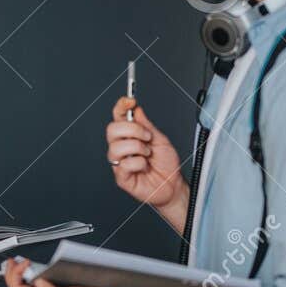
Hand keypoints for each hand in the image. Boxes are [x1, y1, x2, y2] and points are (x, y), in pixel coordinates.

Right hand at [106, 97, 185, 214]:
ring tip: (147, 154)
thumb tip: (137, 110)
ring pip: (116, 147)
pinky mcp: (121, 177)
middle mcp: (122, 147)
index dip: (121, 106)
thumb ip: (147, 125)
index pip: (118, 117)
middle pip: (112, 129)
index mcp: (130, 136)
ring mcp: (120, 162)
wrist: (173, 186)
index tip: (130, 100)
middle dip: (132, 130)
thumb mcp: (160, 139)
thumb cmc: (167, 165)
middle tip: (147, 137)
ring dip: (138, 148)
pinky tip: (145, 167)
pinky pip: (125, 164)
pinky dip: (140, 163)